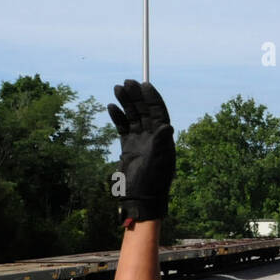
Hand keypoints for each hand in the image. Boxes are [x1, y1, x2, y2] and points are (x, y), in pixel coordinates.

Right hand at [108, 80, 174, 225]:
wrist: (140, 198)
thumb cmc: (153, 182)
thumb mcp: (159, 162)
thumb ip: (161, 143)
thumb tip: (167, 125)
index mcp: (163, 138)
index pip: (158, 112)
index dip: (152, 98)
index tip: (144, 84)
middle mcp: (152, 137)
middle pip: (144, 111)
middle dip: (137, 96)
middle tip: (127, 82)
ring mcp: (140, 141)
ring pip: (133, 116)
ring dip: (126, 103)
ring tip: (117, 89)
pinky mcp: (128, 147)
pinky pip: (123, 127)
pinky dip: (118, 117)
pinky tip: (111, 107)